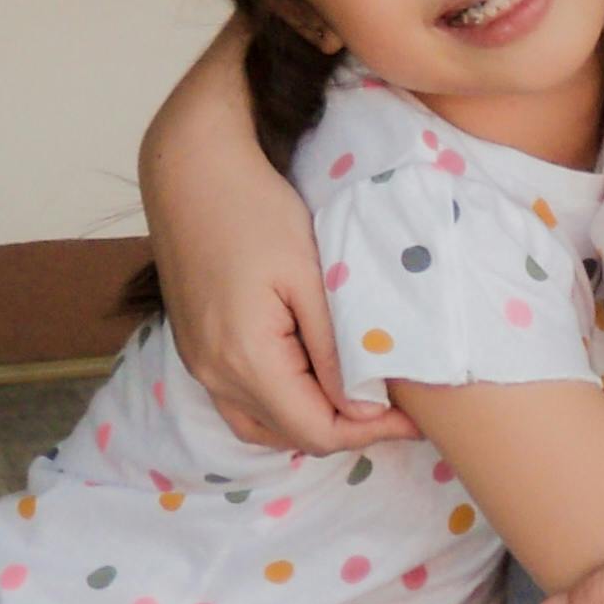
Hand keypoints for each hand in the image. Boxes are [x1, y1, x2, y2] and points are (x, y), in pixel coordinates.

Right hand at [137, 45, 409, 456]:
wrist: (190, 168)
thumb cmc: (255, 208)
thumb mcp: (308, 275)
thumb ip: (334, 349)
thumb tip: (363, 408)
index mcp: (246, 358)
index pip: (315, 430)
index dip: (369, 433)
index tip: (413, 420)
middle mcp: (215, 374)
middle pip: (289, 435)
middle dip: (345, 429)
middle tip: (395, 406)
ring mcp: (199, 364)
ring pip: (261, 426)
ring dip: (310, 422)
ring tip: (359, 398)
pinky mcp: (194, 349)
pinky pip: (240, 402)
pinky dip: (279, 406)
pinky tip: (311, 381)